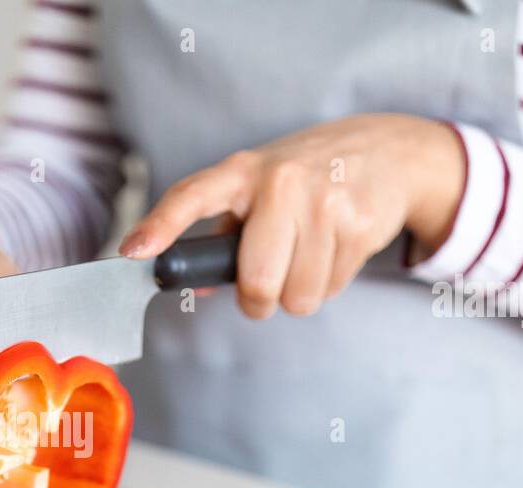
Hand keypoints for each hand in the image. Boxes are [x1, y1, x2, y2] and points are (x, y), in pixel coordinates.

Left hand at [119, 114, 464, 317]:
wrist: (390, 151)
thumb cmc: (308, 176)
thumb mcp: (260, 187)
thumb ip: (222, 235)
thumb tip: (194, 285)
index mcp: (242, 171)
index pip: (191, 196)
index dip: (159, 226)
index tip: (133, 252)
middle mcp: (280, 182)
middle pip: (257, 282)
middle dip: (259, 300)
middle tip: (265, 287)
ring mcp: (324, 203)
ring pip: (297, 298)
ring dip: (300, 293)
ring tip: (309, 254)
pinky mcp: (360, 225)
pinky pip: (330, 290)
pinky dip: (330, 282)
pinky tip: (336, 247)